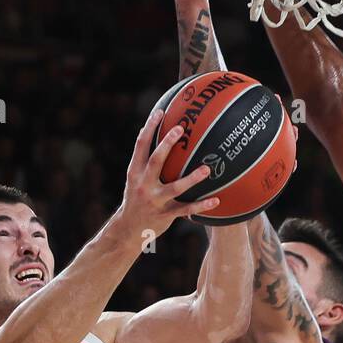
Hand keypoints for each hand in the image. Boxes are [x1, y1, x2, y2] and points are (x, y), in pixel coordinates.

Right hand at [122, 108, 218, 241]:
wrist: (127, 230)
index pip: (140, 146)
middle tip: (180, 129)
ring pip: (175, 188)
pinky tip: (216, 200)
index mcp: (135, 172)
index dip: (149, 128)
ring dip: (191, 179)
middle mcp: (143, 185)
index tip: (160, 112)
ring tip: (207, 169)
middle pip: (155, 161)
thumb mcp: (134, 179)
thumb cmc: (135, 199)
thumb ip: (142, 160)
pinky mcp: (165, 215)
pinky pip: (186, 209)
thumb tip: (146, 132)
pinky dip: (201, 205)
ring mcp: (155, 201)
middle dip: (166, 144)